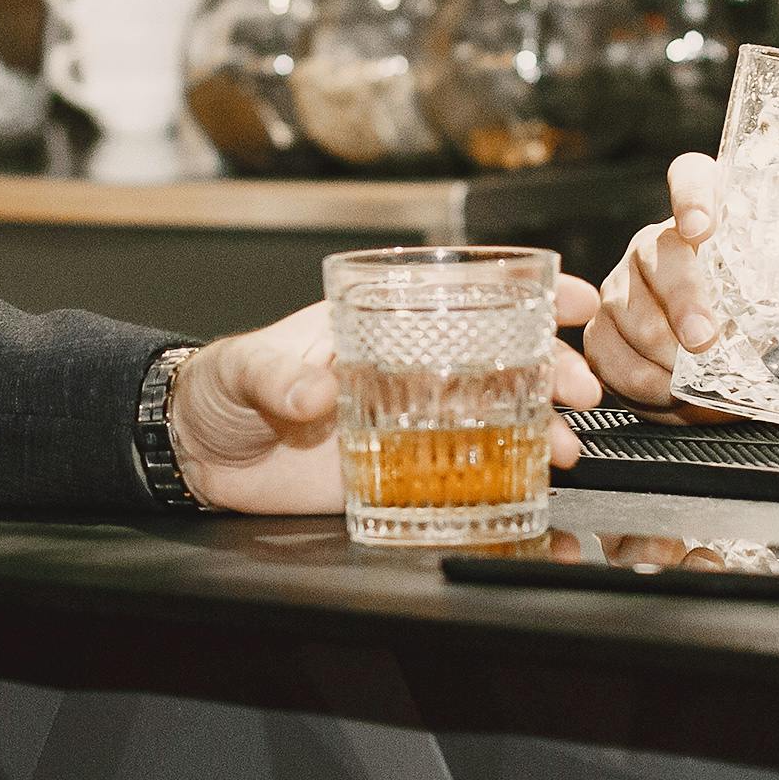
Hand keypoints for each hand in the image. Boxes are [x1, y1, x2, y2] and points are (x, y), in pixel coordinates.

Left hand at [169, 283, 604, 513]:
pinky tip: (532, 484)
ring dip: (538, 427)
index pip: (464, 298)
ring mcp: (404, 424)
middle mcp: (405, 372)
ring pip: (491, 419)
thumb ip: (280, 381)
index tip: (573, 300)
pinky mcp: (394, 476)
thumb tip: (313, 398)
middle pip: (497, 361)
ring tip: (567, 447)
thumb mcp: (247, 369)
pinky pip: (457, 479)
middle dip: (551, 369)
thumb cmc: (222, 387)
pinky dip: (499, 481)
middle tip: (581, 388)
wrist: (197, 453)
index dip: (525, 294)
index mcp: (379, 325)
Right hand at [588, 154, 778, 408]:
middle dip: (682, 300)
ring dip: (656, 353)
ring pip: (624, 307)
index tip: (704, 224)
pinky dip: (632, 381)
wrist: (738, 328)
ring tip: (692, 387)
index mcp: (716, 211)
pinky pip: (605, 350)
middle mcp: (664, 239)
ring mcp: (629, 282)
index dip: (693, 193)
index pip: (692, 176)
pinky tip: (668, 400)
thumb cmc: (778, 297)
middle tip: (707, 341)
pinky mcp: (611, 325)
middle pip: (658, 253)